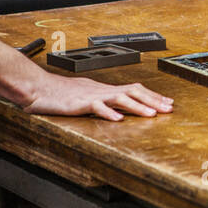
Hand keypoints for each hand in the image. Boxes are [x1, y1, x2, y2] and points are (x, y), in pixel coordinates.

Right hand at [22, 71, 173, 120]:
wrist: (38, 88)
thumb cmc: (59, 94)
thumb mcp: (86, 97)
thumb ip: (102, 102)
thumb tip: (119, 109)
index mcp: (104, 90)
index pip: (134, 90)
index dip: (152, 96)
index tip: (167, 103)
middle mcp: (102, 90)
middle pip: (132, 91)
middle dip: (153, 100)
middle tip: (169, 108)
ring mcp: (91, 96)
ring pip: (119, 98)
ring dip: (137, 106)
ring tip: (151, 114)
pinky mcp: (78, 103)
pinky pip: (96, 107)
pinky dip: (108, 113)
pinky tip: (118, 119)